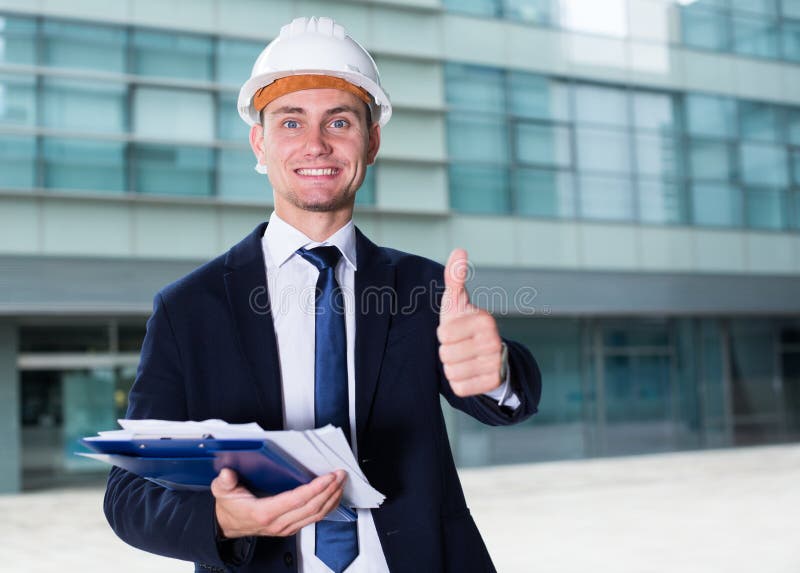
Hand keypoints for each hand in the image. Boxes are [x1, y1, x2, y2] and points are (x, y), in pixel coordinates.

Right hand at [211, 468, 346, 537]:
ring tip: (341, 483)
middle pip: (312, 507)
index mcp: (264, 513)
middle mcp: (278, 523)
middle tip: (340, 475)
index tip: (328, 478)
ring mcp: (286, 527)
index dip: (315, 489)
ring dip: (332, 498)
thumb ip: (224, 482)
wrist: (227, 525)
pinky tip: (334, 496)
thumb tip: (227, 474)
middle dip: (329, 490)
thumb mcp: (221, 491)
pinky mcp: (291, 527)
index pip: (296, 500)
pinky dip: (327, 507)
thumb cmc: (229, 507)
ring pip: (316, 515)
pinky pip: (314, 518)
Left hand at [437, 248, 503, 396]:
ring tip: (463, 358)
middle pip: (446, 354)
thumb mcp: (457, 301)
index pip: (444, 334)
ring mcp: (495, 364)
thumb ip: (455, 277)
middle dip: (447, 351)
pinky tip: (468, 372)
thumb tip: (459, 250)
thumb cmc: (464, 324)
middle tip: (459, 345)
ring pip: (451, 371)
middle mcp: (494, 342)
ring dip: (451, 366)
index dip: (444, 333)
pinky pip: (458, 387)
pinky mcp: (491, 384)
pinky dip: (458, 382)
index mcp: (485, 320)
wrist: (485, 354)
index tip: (456, 330)